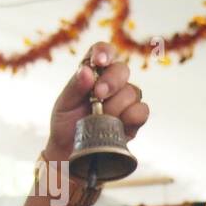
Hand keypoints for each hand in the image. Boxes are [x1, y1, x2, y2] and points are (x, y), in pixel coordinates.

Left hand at [42, 41, 149, 160]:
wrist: (72, 154)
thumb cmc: (66, 125)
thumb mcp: (63, 104)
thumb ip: (75, 87)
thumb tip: (88, 71)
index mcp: (94, 73)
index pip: (104, 51)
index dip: (104, 52)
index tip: (99, 61)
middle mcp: (113, 84)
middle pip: (123, 69)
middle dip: (111, 81)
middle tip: (98, 96)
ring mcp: (126, 101)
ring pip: (133, 91)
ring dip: (116, 104)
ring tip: (101, 117)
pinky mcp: (135, 120)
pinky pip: (142, 111)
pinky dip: (131, 116)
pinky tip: (119, 123)